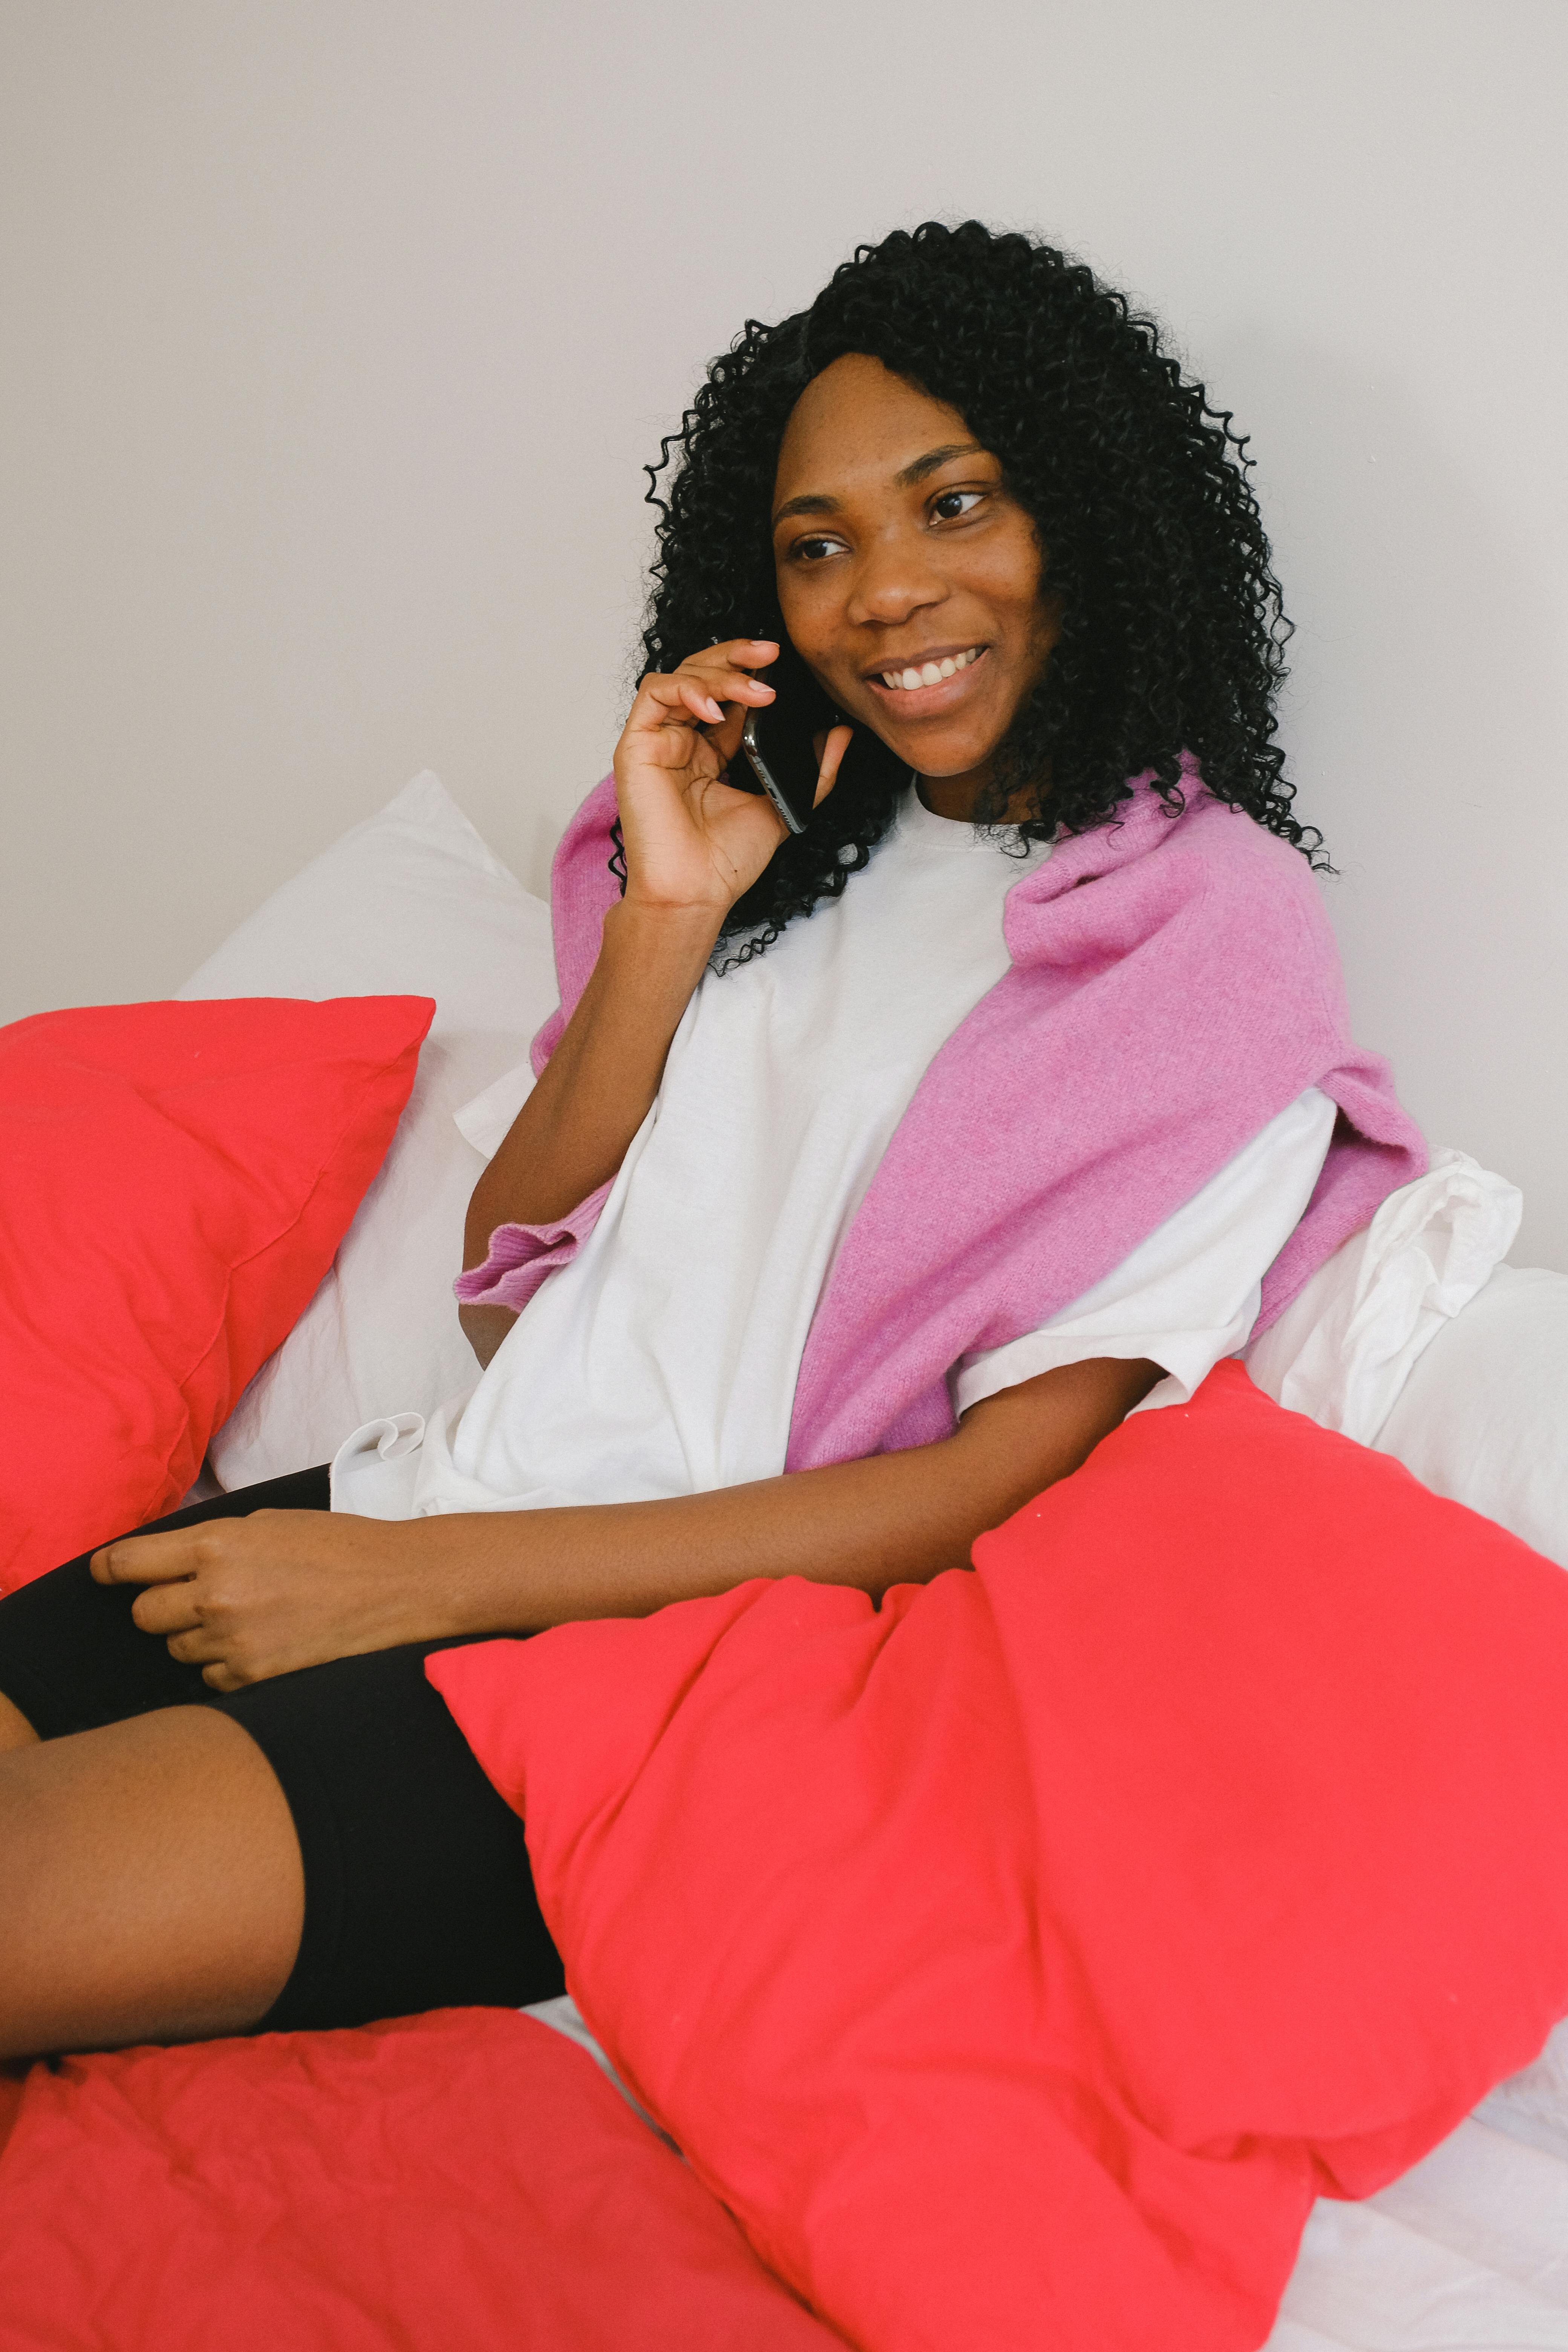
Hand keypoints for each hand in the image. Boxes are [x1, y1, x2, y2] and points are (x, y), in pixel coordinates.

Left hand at [90, 1510, 438, 1689]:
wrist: (398, 1586)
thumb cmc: (337, 1547)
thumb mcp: (269, 1523)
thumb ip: (213, 1543)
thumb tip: (169, 1561)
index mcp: (218, 1544)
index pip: (129, 1564)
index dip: (107, 1569)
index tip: (103, 1573)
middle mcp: (216, 1594)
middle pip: (144, 1615)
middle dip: (161, 1605)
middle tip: (196, 1596)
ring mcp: (234, 1642)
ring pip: (176, 1648)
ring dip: (196, 1635)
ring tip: (246, 1617)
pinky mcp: (253, 1678)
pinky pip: (210, 1676)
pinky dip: (226, 1663)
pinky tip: (264, 1642)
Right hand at [612, 638, 850, 918]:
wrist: (696, 892)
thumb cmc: (726, 860)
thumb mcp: (783, 804)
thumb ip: (815, 771)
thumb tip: (842, 734)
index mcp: (712, 750)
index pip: (728, 693)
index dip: (752, 672)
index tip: (783, 663)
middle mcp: (683, 739)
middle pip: (702, 673)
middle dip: (737, 656)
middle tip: (771, 654)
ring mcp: (658, 741)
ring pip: (680, 676)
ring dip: (719, 673)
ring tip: (756, 690)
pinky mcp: (636, 746)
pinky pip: (654, 694)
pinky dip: (686, 689)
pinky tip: (715, 708)